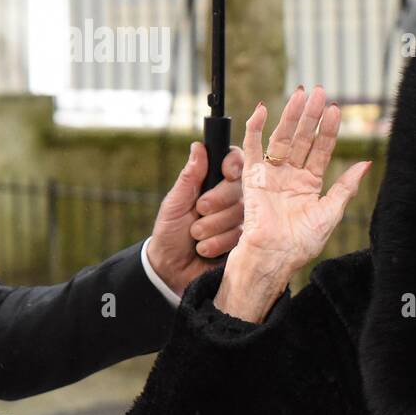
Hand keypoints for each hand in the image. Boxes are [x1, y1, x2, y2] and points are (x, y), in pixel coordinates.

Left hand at [147, 142, 244, 296]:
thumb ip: (190, 176)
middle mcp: (232, 199)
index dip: (234, 164)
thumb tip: (198, 146)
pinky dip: (217, 243)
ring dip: (212, 227)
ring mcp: (240, 220)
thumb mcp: (175, 202)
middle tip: (199, 210)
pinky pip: (240, 236)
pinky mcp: (245, 241)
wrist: (171, 268)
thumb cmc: (170, 232)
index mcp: (214, 183)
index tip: (226, 172)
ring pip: (239, 214)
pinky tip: (205, 250)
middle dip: (217, 200)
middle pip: (239, 188)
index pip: (235, 162)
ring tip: (195, 236)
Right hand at [215, 86, 370, 321]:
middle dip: (310, 115)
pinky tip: (263, 109)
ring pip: (281, 137)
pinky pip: (252, 147)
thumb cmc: (301, 243)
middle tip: (318, 91)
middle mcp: (291, 175)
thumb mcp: (331, 213)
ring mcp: (272, 174)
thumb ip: (346, 187)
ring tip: (300, 93)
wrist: (275, 257)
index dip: (329, 130)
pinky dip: (255, 128)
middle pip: (302, 138)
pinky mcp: (253, 177)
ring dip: (290, 115)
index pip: (321, 149)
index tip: (336, 109)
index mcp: (310, 183)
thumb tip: (366, 163)